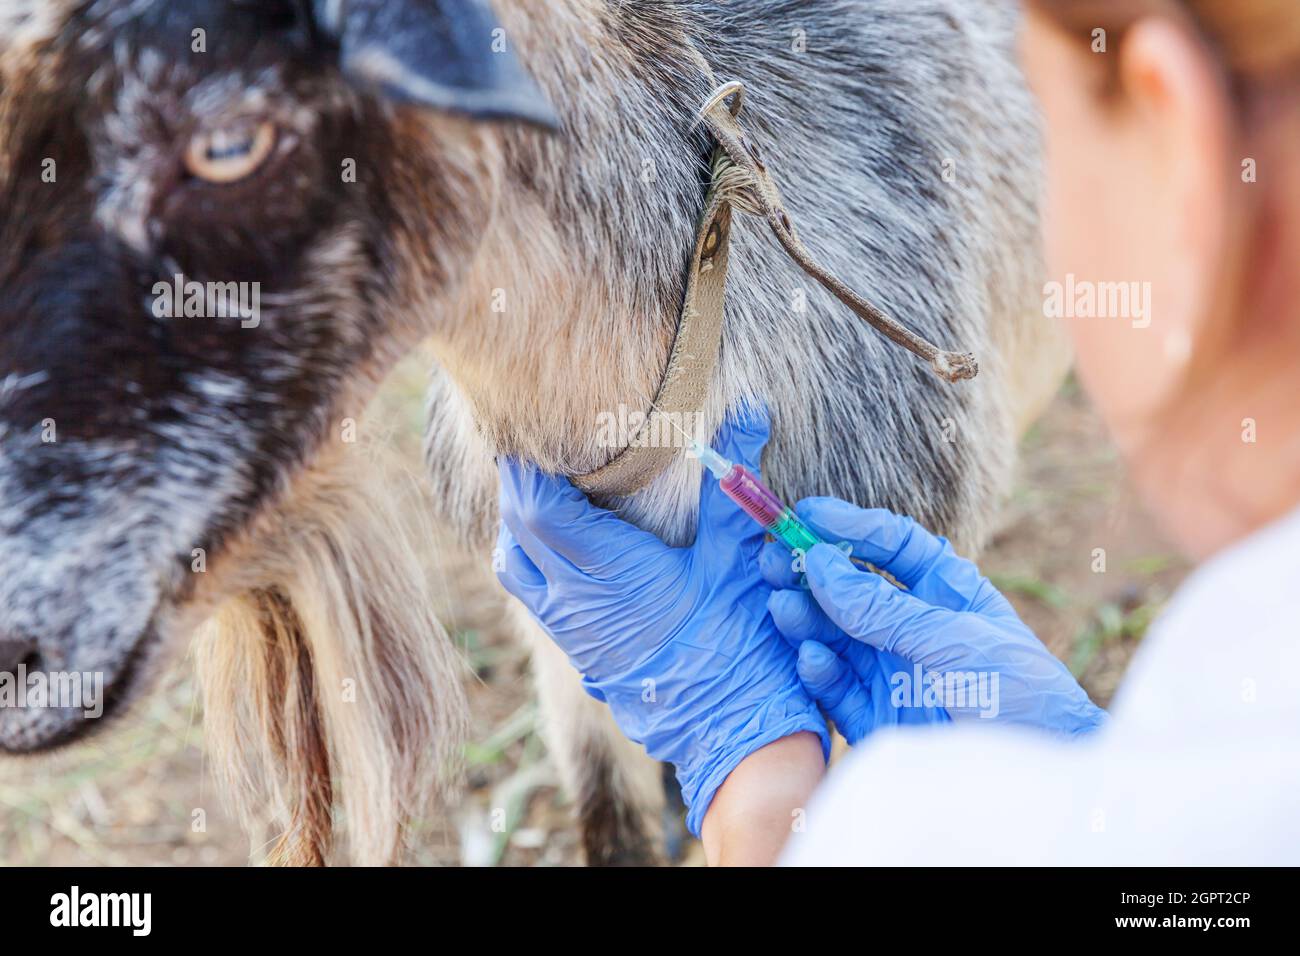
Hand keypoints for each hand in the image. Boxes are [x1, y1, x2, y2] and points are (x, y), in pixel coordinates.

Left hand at [495, 408, 828, 835]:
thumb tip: (750, 410)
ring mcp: (570, 630)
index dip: (529, 464)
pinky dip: (533, 558)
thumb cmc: (740, 644)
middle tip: (543, 446)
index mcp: (606, 570)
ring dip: (521, 523)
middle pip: (517, 528)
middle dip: (522, 483)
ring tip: (549, 490)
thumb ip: (732, 481)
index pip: (535, 505)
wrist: (734, 733)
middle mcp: (573, 601)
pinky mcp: (578, 650)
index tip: (540, 427)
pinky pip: (533, 594)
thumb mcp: (737, 556)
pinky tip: (568, 542)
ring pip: (514, 565)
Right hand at [760, 498, 1107, 741]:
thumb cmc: (1019, 696)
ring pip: (834, 637)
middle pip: (850, 589)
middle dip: (812, 573)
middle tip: (774, 561)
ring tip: (783, 607)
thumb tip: (820, 563)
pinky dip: (820, 673)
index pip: (891, 547)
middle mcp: (912, 628)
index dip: (850, 526)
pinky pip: (835, 688)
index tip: (806, 514)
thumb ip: (883, 607)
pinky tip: (812, 658)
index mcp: (946, 594)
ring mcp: (891, 672)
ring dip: (807, 620)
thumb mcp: (955, 641)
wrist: (1035, 786)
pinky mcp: (875, 717)